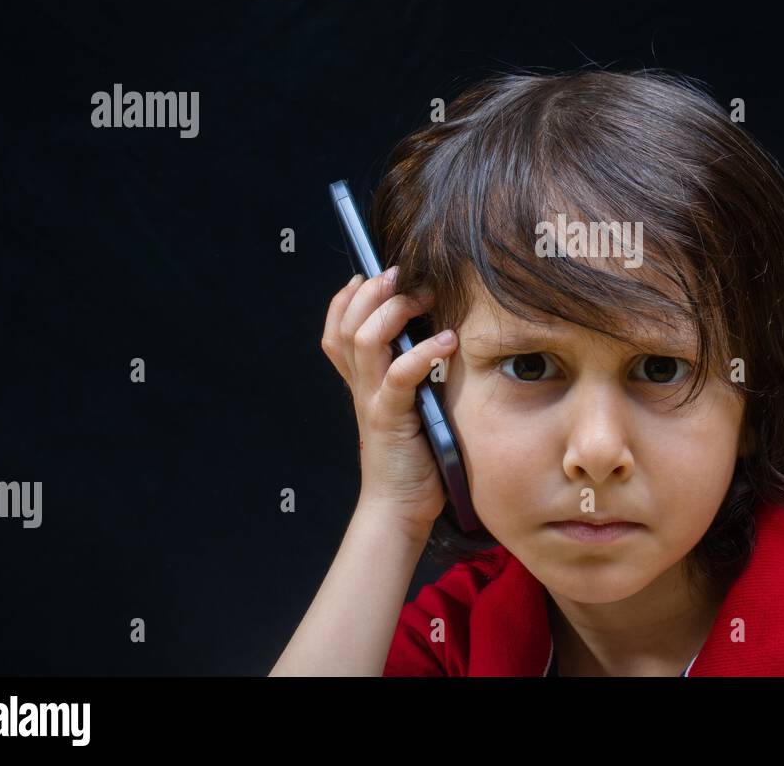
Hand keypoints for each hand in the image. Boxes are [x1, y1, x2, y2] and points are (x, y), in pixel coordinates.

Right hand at [320, 268, 459, 537]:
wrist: (398, 509)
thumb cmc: (412, 458)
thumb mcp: (405, 407)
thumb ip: (407, 375)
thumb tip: (432, 336)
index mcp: (362, 383)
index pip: (336, 331)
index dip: (344, 299)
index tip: (367, 276)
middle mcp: (362, 387)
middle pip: (347, 326)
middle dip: (371, 293)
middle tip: (400, 276)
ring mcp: (373, 401)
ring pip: (365, 341)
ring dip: (392, 312)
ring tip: (422, 297)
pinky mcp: (392, 419)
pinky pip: (400, 376)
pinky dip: (423, 353)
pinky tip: (448, 342)